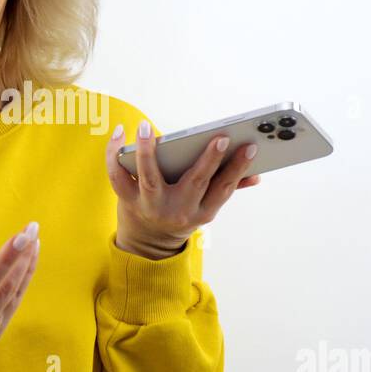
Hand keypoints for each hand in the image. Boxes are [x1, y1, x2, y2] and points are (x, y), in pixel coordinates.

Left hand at [105, 120, 260, 259]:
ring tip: (145, 126)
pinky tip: (120, 133)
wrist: (146, 245)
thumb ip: (226, 188)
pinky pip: (118, 176)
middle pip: (195, 183)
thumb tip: (256, 175)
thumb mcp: (204, 209)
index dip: (238, 169)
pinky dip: (115, 154)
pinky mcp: (128, 201)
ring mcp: (152, 206)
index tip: (250, 147)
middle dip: (209, 160)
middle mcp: (177, 211)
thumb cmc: (179, 214)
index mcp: (201, 212)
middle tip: (220, 137)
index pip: (223, 189)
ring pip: (150, 178)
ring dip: (148, 151)